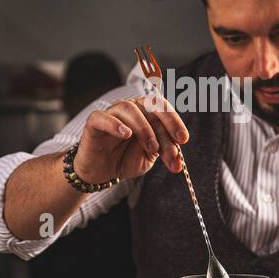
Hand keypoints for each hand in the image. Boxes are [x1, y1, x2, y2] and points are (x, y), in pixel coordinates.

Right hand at [72, 91, 188, 184]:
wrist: (101, 172)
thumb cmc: (126, 159)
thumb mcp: (149, 157)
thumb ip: (162, 150)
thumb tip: (178, 154)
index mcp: (146, 112)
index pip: (163, 109)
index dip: (175, 122)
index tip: (183, 139)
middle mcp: (130, 108)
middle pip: (151, 105)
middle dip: (166, 124)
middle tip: (176, 143)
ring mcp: (111, 113)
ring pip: (129, 109)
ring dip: (144, 128)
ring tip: (152, 148)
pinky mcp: (94, 122)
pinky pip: (104, 117)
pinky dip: (115, 124)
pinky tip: (126, 134)